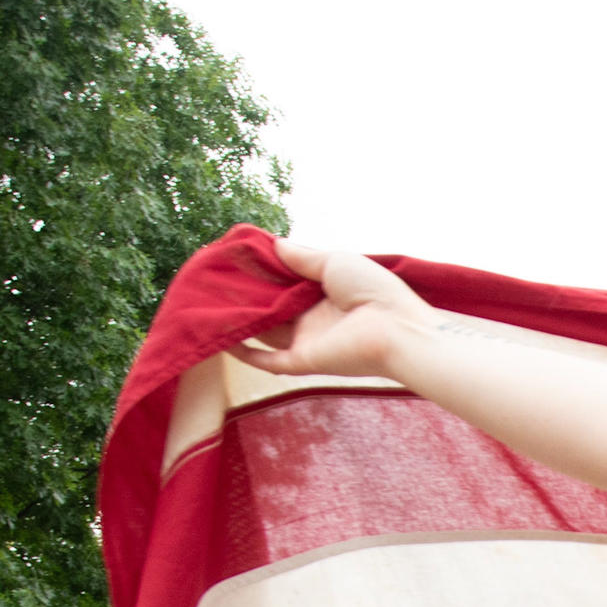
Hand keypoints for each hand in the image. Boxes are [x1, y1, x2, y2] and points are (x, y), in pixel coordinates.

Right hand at [230, 242, 440, 385]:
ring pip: (265, 331)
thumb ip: (303, 257)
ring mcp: (307, 341)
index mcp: (324, 294)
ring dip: (240, 319)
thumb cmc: (374, 290)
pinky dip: (245, 353)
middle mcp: (313, 318)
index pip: (285, 283)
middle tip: (217, 278)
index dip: (263, 272)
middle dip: (247, 295)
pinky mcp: (303, 361)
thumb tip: (276, 244)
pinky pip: (267, 361)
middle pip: (271, 307)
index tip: (238, 258)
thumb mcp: (335, 261)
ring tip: (210, 301)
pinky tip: (222, 340)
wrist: (396, 328)